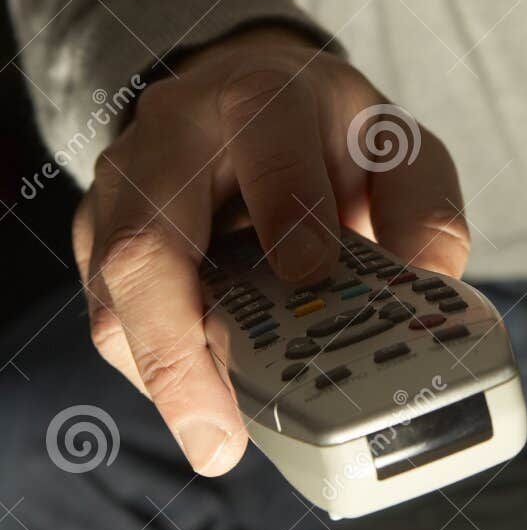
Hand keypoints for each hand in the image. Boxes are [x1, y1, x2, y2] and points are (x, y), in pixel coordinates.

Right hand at [72, 23, 467, 475]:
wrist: (244, 91)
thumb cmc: (323, 133)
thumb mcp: (394, 146)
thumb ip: (423, 210)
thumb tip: (428, 289)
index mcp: (261, 95)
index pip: (268, 142)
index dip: (290, 211)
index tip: (314, 274)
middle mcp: (173, 134)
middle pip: (147, 243)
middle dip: (178, 347)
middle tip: (221, 436)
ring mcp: (120, 187)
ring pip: (115, 296)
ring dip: (164, 376)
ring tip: (217, 439)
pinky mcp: (95, 235)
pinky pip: (112, 318)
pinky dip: (158, 370)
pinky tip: (205, 404)